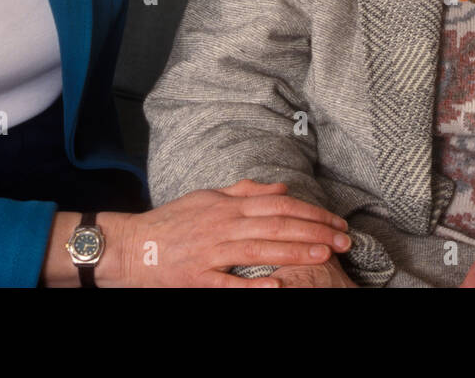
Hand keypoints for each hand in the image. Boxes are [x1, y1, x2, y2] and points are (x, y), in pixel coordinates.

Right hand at [93, 179, 350, 287]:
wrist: (130, 246)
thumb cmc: (171, 222)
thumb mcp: (207, 197)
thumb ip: (244, 191)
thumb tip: (280, 187)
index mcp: (228, 205)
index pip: (279, 205)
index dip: (311, 212)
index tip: (336, 221)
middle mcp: (223, 225)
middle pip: (277, 225)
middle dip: (314, 232)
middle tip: (343, 240)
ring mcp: (211, 252)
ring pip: (260, 250)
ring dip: (295, 252)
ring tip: (324, 255)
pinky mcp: (198, 278)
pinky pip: (229, 283)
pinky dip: (254, 285)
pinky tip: (279, 287)